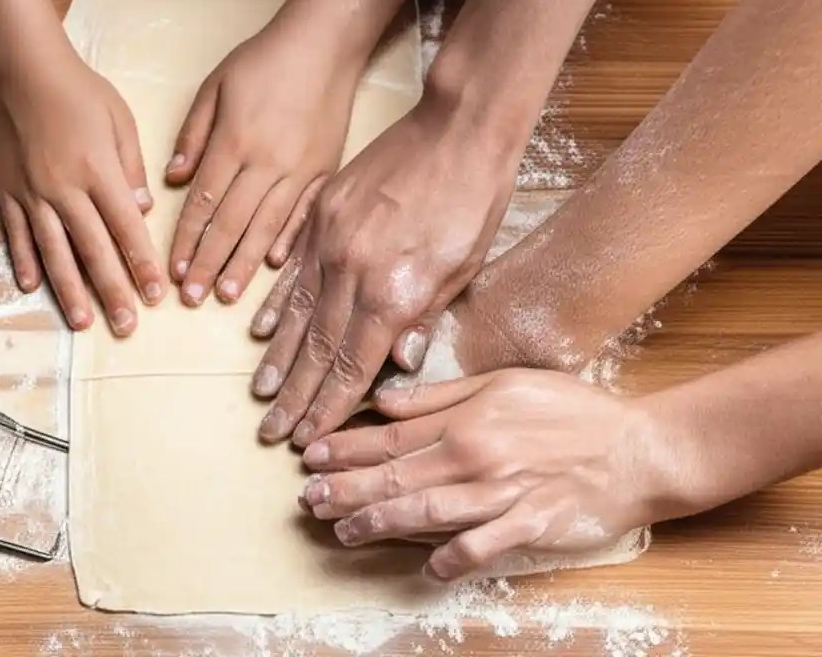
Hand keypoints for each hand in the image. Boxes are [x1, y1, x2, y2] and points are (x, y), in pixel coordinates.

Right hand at [0, 56, 164, 334]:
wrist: (25, 70)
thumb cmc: (80, 92)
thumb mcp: (121, 121)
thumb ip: (132, 168)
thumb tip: (143, 211)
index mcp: (98, 171)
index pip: (126, 228)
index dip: (142, 265)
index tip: (156, 296)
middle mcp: (64, 188)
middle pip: (92, 250)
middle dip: (112, 291)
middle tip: (125, 327)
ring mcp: (32, 193)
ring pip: (54, 251)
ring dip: (69, 290)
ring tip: (82, 322)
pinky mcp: (8, 191)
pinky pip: (17, 233)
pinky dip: (23, 261)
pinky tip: (31, 287)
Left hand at [166, 23, 364, 305]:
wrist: (325, 43)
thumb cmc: (263, 59)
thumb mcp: (214, 86)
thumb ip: (193, 135)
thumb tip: (173, 179)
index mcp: (235, 142)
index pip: (204, 203)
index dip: (187, 240)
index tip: (173, 270)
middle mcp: (267, 163)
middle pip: (232, 225)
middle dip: (209, 264)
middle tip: (192, 299)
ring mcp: (301, 171)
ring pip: (267, 228)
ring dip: (243, 265)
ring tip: (226, 296)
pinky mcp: (325, 171)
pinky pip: (304, 215)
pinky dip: (288, 242)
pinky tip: (273, 267)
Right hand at [251, 98, 525, 445]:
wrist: (457, 127)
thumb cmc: (473, 199)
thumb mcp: (464, 268)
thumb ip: (424, 318)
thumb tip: (396, 368)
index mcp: (394, 294)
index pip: (353, 367)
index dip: (328, 407)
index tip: (308, 438)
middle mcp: (353, 273)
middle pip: (317, 349)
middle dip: (294, 397)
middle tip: (272, 432)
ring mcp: (330, 241)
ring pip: (295, 313)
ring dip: (277, 359)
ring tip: (260, 393)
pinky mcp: (320, 213)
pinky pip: (290, 270)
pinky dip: (273, 304)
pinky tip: (260, 330)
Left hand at [297, 369, 674, 581]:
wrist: (640, 448)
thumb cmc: (573, 412)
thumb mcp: (504, 382)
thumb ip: (440, 395)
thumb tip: (385, 402)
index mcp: (467, 418)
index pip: (391, 436)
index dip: (346, 448)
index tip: (312, 456)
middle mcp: (476, 456)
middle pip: (396, 476)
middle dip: (347, 489)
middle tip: (309, 499)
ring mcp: (503, 494)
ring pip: (426, 511)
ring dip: (379, 523)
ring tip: (343, 531)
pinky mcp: (531, 525)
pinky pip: (483, 546)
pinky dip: (453, 558)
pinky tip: (427, 568)